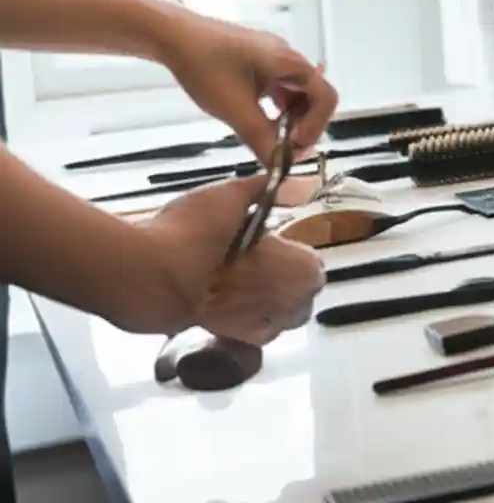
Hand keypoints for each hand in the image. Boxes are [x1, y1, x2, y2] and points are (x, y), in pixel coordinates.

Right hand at [143, 176, 325, 345]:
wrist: (152, 278)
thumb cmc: (194, 235)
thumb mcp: (231, 196)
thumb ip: (267, 189)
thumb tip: (297, 182)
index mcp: (304, 269)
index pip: (312, 261)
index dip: (290, 250)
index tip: (269, 242)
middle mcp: (294, 304)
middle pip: (302, 291)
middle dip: (285, 276)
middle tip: (254, 259)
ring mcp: (268, 325)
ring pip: (284, 313)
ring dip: (271, 298)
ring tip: (240, 278)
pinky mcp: (239, 340)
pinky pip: (258, 330)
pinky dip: (251, 317)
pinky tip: (231, 300)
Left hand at [159, 14, 337, 164]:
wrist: (171, 35)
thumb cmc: (204, 66)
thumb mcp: (234, 109)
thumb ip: (261, 140)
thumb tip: (278, 168)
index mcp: (290, 63)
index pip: (326, 98)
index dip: (316, 127)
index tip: (293, 146)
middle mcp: (288, 57)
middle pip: (314, 96)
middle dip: (303, 124)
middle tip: (282, 146)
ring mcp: (273, 55)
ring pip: (296, 92)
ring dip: (289, 117)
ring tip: (268, 134)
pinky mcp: (257, 58)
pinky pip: (279, 85)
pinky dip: (275, 106)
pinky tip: (256, 116)